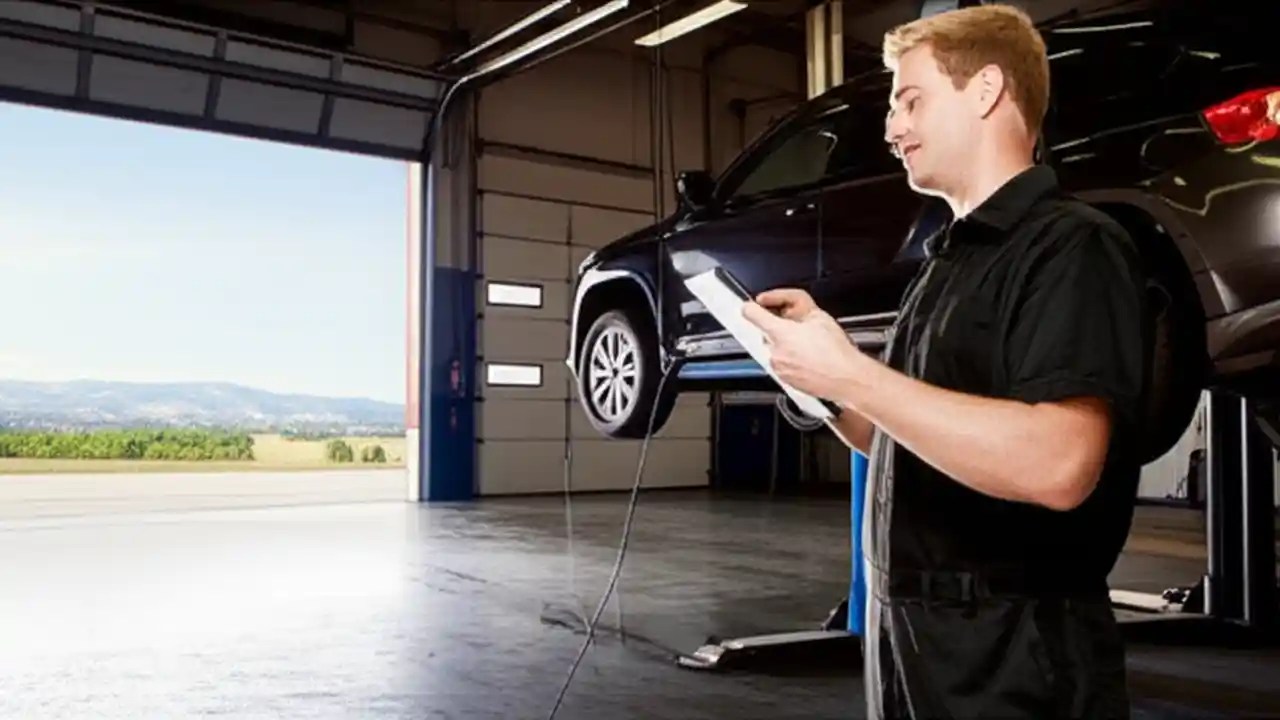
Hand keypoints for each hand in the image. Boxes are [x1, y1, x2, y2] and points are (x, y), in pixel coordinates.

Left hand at [741, 288, 863, 400]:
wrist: (846, 378)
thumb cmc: (836, 352)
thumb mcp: (818, 315)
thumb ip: (796, 304)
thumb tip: (786, 303)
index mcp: (780, 333)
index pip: (751, 313)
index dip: (752, 307)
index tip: (753, 306)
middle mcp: (774, 351)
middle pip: (765, 333)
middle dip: (779, 329)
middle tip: (799, 330)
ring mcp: (778, 368)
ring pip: (774, 350)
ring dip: (785, 346)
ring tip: (809, 347)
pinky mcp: (784, 380)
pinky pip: (782, 365)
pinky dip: (791, 361)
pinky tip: (809, 360)